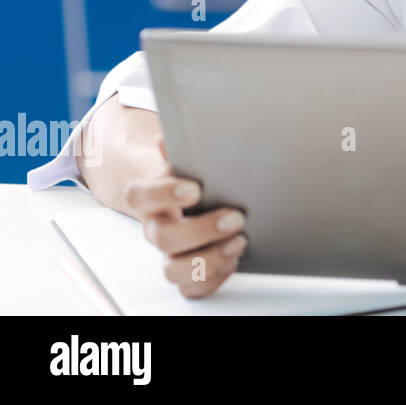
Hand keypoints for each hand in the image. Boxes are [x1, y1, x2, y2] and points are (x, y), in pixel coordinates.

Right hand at [120, 137, 247, 297]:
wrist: (183, 195)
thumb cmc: (187, 174)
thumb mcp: (182, 156)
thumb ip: (178, 147)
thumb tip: (170, 138)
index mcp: (148, 197)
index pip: (142, 195)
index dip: (165, 194)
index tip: (195, 188)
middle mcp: (155, 228)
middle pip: (163, 239)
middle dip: (202, 231)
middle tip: (235, 217)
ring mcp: (168, 253)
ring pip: (173, 270)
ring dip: (209, 260)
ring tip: (240, 242)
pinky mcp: (185, 272)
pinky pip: (190, 289)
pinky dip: (212, 280)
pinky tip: (233, 261)